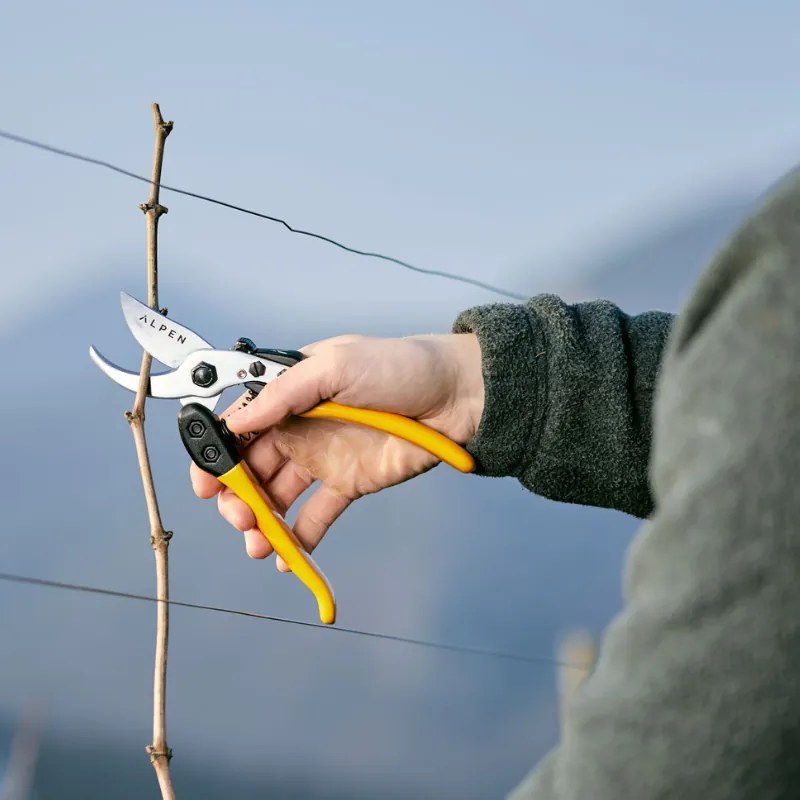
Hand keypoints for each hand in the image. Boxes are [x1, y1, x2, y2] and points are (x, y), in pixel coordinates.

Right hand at [189, 333, 483, 568]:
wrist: (456, 395)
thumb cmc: (399, 366)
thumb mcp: (335, 365)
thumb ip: (283, 393)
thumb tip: (236, 420)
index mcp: (290, 394)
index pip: (240, 427)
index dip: (217, 456)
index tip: (206, 484)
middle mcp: (299, 427)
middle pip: (251, 467)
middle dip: (235, 495)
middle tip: (238, 517)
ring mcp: (323, 458)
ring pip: (277, 496)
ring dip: (261, 522)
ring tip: (258, 542)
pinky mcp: (349, 484)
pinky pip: (316, 515)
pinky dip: (299, 538)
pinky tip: (287, 556)